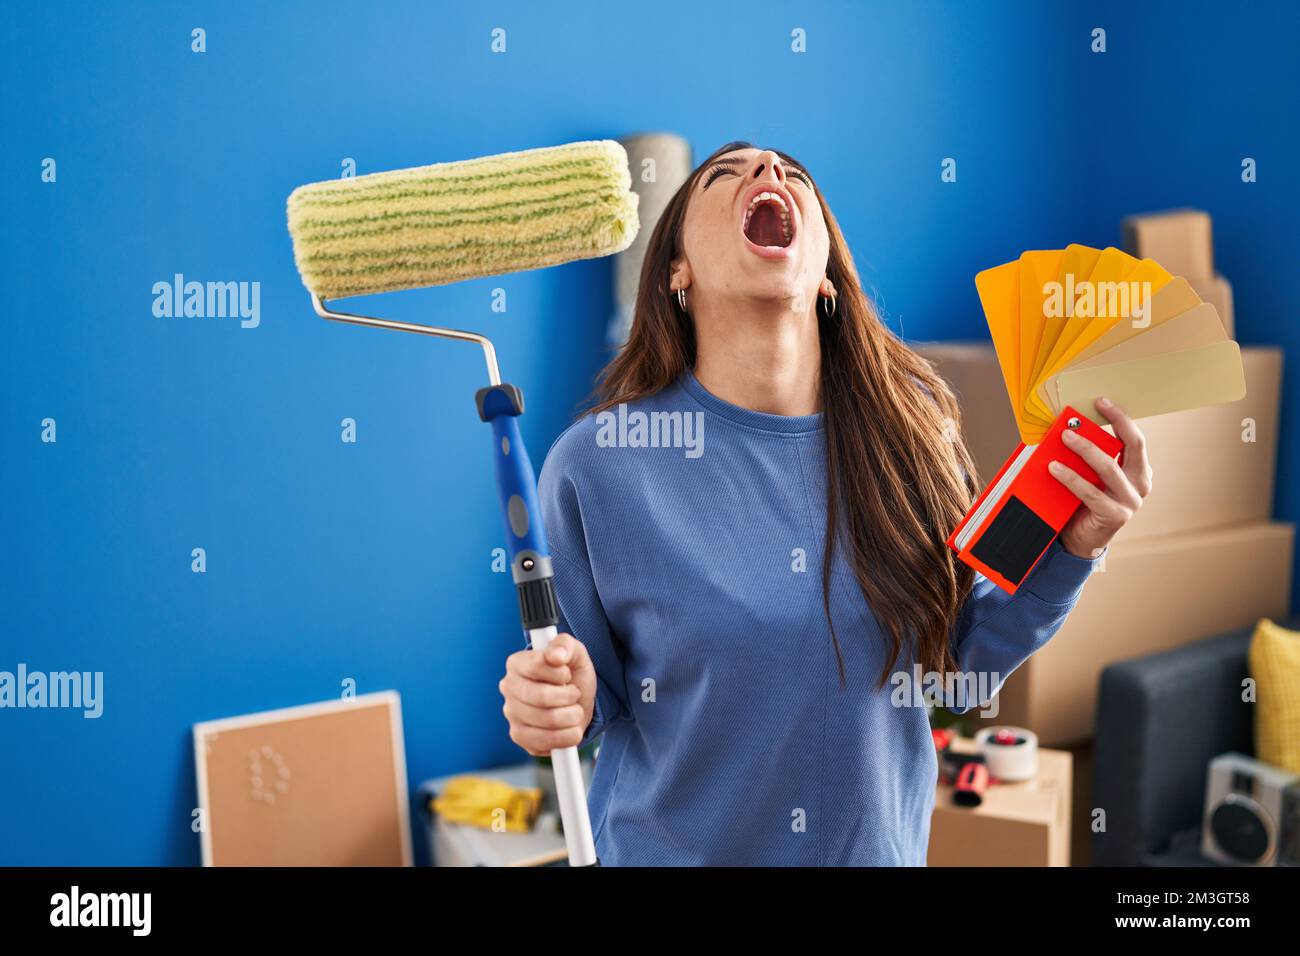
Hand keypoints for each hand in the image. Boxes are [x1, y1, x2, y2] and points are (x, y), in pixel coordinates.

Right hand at [499, 633, 595, 755]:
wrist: (576, 702)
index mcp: (517, 663)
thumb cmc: (571, 675)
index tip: (567, 674)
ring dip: (572, 717)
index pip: (536, 666)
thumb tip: (556, 655)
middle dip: (569, 697)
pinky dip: (566, 737)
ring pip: (546, 720)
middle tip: (575, 694)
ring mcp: (511, 713)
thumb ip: (564, 646)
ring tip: (575, 711)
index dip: (560, 673)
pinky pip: (543, 741)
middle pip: (541, 696)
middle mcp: (508, 688)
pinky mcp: (519, 736)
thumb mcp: (574, 653)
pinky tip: (571, 729)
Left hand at [1048, 397, 1152, 558]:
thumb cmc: (1085, 501)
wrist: (1081, 538)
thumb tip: (1068, 426)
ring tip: (1065, 437)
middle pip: (1132, 447)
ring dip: (1085, 449)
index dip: (1121, 418)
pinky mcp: (1115, 516)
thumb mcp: (1090, 474)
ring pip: (1108, 468)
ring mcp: (1130, 501)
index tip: (1101, 401)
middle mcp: (1140, 484)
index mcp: (1139, 470)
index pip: (1135, 438)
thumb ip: (1088, 456)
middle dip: (1111, 424)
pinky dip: (1071, 478)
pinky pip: (1090, 492)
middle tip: (1084, 416)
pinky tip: (1054, 468)